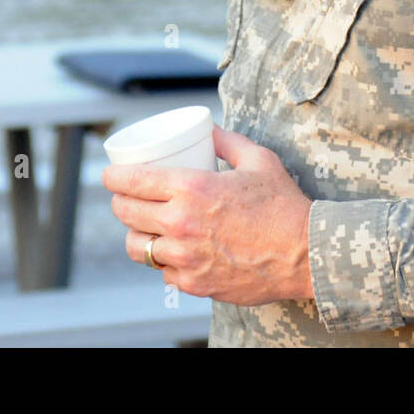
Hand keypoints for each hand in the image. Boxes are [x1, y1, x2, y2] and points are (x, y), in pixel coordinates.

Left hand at [102, 126, 313, 304]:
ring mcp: (184, 257)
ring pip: (137, 247)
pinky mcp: (192, 283)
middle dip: (119, 202)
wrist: (303, 253)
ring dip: (136, 234)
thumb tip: (209, 130)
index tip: (110, 174)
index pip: (132, 181)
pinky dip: (163, 259)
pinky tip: (174, 249)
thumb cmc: (283, 205)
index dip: (113, 177)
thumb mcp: (259, 160)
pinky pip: (162, 271)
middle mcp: (180, 224)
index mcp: (192, 189)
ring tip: (145, 226)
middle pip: (125, 213)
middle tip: (127, 196)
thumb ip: (229, 141)